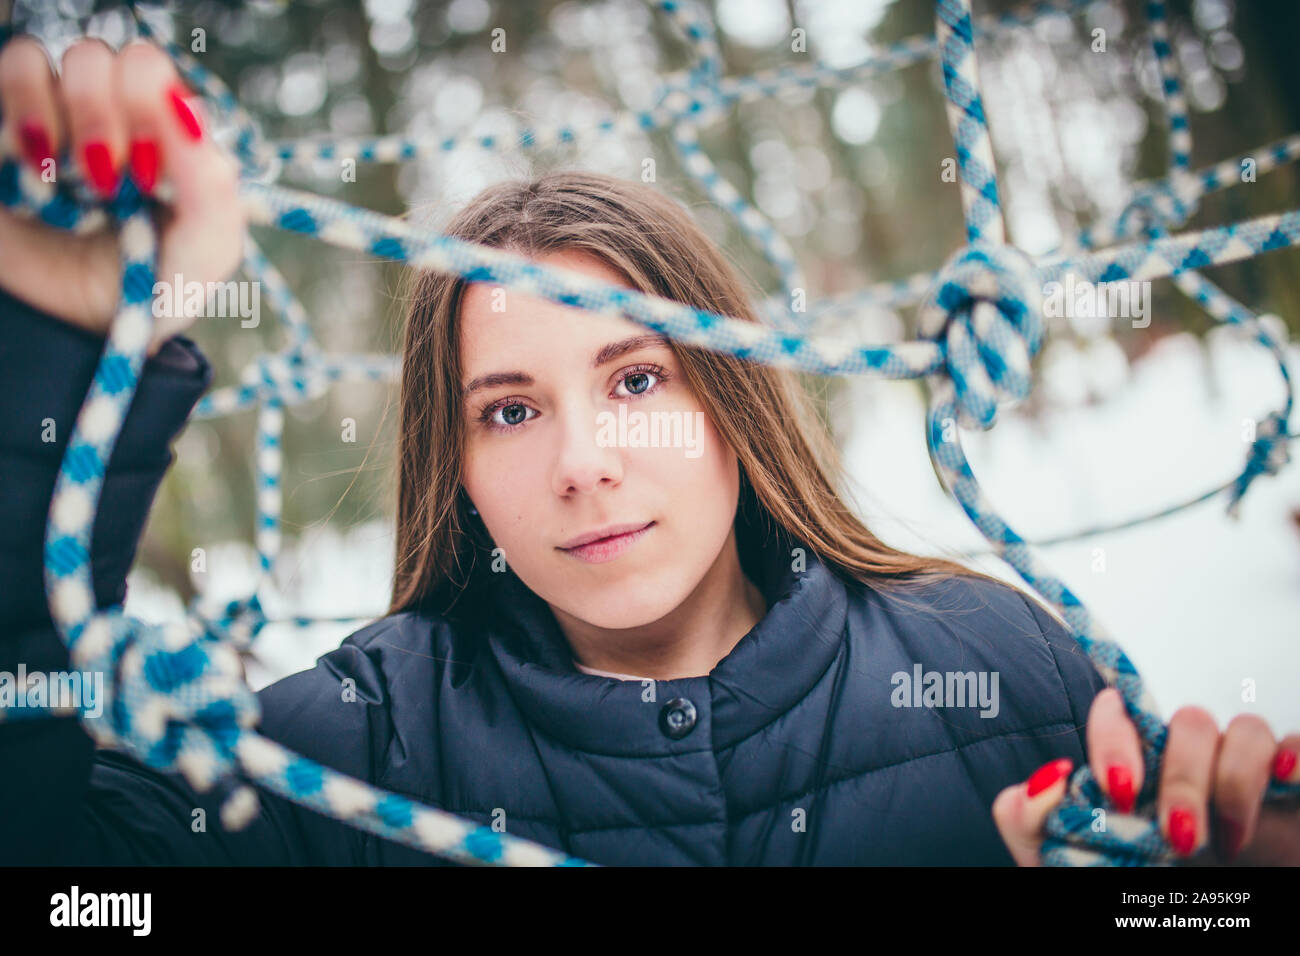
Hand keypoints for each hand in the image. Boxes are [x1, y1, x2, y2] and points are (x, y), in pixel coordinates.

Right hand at [0, 36, 242, 355]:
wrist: (67, 331)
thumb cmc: (147, 290)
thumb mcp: (203, 251)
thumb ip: (214, 187)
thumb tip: (189, 110)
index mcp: (170, 136)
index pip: (160, 77)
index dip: (155, 108)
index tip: (149, 174)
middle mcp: (119, 115)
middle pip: (118, 59)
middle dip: (112, 118)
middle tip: (107, 183)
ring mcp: (62, 114)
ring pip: (71, 58)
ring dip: (74, 120)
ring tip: (68, 182)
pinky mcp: (11, 124)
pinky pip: (19, 64)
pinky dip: (25, 113)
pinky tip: (33, 167)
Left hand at [992, 688, 1299, 864]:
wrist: (1188, 916)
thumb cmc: (1130, 885)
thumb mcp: (1060, 862)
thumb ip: (1029, 819)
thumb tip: (1048, 777)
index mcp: (1134, 767)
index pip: (1120, 714)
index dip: (1115, 735)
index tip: (1116, 788)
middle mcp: (1187, 762)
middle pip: (1189, 723)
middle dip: (1182, 778)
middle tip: (1178, 836)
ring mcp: (1242, 773)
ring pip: (1245, 731)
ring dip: (1235, 780)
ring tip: (1228, 841)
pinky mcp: (1288, 791)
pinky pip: (1298, 745)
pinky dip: (1295, 755)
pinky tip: (1285, 780)